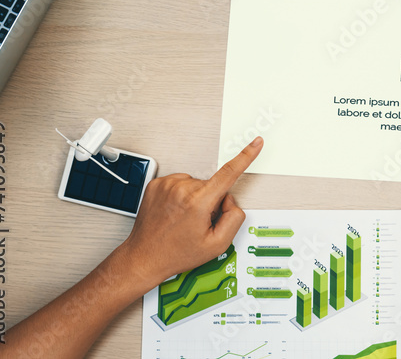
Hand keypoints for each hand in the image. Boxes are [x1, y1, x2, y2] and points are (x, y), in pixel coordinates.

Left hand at [118, 137, 263, 287]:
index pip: (229, 173)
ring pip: (196, 184)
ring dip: (195, 198)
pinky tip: (175, 211)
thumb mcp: (217, 245)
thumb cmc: (176, 253)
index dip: (246, 156)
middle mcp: (181, 189)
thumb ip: (234, 218)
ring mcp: (167, 185)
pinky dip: (181, 196)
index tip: (256, 143)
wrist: (144, 257)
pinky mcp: (156, 184)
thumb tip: (230, 201)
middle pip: (212, 185)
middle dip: (211, 201)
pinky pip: (181, 183)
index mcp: (198, 202)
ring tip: (183, 219)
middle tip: (197, 222)